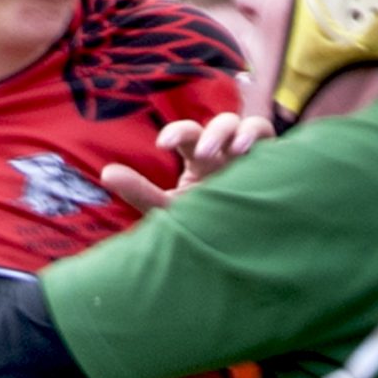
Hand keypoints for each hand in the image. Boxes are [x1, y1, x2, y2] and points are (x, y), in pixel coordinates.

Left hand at [101, 112, 273, 214]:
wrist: (236, 253)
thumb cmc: (202, 226)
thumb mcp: (169, 209)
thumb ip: (139, 192)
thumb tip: (106, 173)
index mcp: (200, 159)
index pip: (187, 133)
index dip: (176, 132)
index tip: (161, 144)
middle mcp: (226, 153)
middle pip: (220, 123)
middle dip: (210, 132)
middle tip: (201, 153)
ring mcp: (251, 158)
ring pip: (248, 125)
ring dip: (237, 132)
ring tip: (232, 150)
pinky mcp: (271, 166)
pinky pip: (270, 139)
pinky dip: (259, 137)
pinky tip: (250, 153)